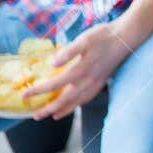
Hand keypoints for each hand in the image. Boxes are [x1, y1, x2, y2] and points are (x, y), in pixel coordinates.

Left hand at [22, 22, 137, 119]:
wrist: (127, 36)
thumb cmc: (104, 35)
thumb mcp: (84, 39)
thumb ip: (68, 52)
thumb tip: (52, 63)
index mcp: (80, 70)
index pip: (54, 84)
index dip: (39, 90)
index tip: (25, 95)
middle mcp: (88, 80)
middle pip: (65, 99)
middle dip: (49, 109)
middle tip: (36, 116)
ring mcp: (96, 82)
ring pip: (77, 101)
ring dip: (64, 110)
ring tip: (54, 116)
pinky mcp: (102, 80)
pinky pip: (88, 97)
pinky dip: (79, 104)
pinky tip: (75, 104)